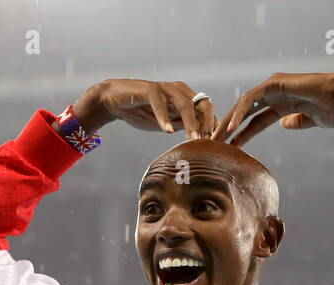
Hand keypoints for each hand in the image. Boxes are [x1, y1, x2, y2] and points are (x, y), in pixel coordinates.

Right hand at [71, 79, 217, 138]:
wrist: (116, 102)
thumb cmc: (143, 113)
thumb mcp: (169, 124)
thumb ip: (185, 128)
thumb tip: (204, 143)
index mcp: (188, 98)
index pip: (208, 112)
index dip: (214, 127)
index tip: (218, 147)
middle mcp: (180, 90)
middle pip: (203, 103)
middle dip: (208, 123)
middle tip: (209, 143)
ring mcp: (165, 88)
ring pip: (185, 103)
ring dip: (191, 122)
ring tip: (193, 139)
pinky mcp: (149, 89)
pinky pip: (160, 103)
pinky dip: (164, 117)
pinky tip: (167, 131)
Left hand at [213, 72, 333, 147]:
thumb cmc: (332, 110)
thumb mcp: (311, 121)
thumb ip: (296, 122)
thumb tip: (284, 124)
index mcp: (283, 104)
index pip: (256, 120)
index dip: (243, 134)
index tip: (231, 149)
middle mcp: (275, 94)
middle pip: (246, 112)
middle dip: (230, 128)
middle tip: (215, 145)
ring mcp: (273, 86)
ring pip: (243, 105)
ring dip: (229, 122)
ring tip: (218, 139)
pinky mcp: (273, 83)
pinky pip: (251, 99)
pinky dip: (240, 113)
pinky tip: (232, 129)